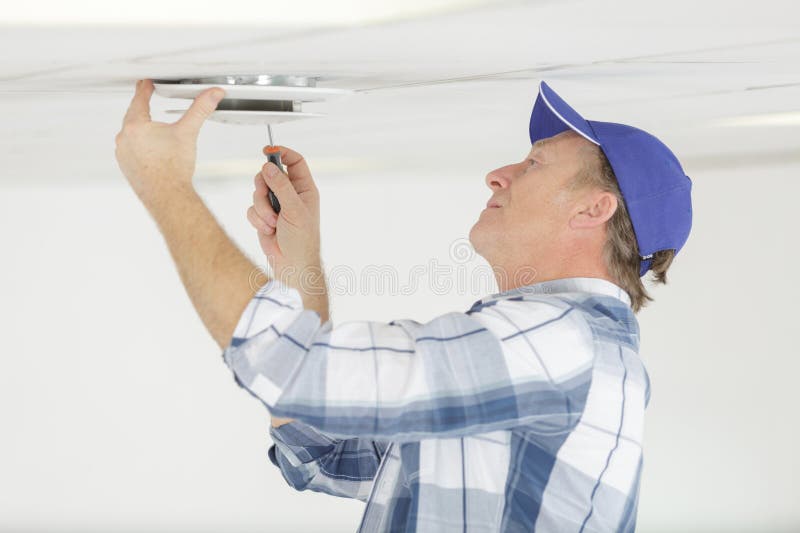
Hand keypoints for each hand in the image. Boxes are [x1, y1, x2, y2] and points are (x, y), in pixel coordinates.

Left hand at [115, 79, 224, 206]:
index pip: (139, 100)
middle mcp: (125, 138)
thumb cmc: (173, 169)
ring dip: (139, 129)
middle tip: (146, 101)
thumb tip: (212, 95)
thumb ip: (200, 110)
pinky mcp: (125, 167)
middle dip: (141, 108)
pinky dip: (138, 146)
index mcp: (136, 126)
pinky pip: (129, 150)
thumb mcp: (188, 133)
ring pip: (130, 134)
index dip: (144, 90)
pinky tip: (151, 152)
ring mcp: (123, 154)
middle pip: (132, 116)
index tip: (145, 84)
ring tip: (152, 129)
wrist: (168, 196)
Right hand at [247, 146, 321, 287]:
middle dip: (264, 187)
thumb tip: (268, 166)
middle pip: (269, 174)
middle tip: (267, 197)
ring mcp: (276, 205)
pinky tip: (268, 231)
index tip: (267, 151)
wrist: (292, 266)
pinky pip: (251, 208)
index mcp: (304, 189)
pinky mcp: (263, 217)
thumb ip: (281, 187)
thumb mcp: (294, 210)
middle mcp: (290, 195)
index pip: (295, 162)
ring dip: (262, 209)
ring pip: (257, 192)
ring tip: (273, 224)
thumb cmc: (301, 240)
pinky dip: (257, 220)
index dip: (282, 153)